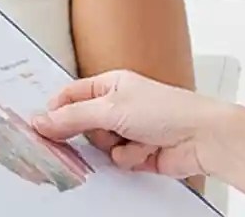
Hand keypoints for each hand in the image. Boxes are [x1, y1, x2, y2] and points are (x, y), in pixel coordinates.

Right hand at [31, 70, 227, 178]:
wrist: (201, 138)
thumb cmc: (167, 110)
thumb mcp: (111, 108)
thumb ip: (73, 117)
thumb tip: (42, 120)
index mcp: (111, 84)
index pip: (71, 95)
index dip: (56, 110)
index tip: (42, 126)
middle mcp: (118, 105)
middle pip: (82, 124)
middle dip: (88, 133)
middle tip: (95, 133)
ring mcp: (128, 130)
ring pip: (99, 146)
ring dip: (113, 146)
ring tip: (132, 139)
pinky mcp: (137, 153)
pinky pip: (117, 160)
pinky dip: (129, 158)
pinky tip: (146, 150)